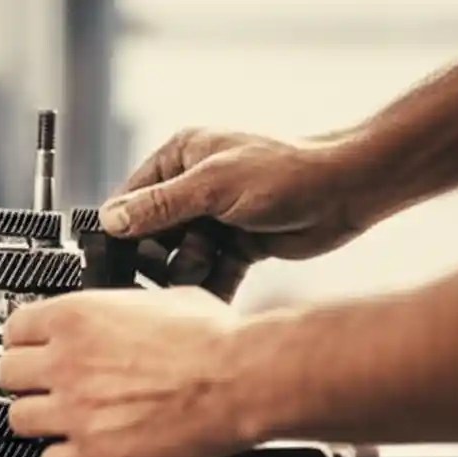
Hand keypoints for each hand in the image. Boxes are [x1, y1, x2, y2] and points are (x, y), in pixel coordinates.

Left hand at [0, 287, 256, 456]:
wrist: (241, 378)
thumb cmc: (215, 339)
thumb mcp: (158, 299)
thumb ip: (119, 311)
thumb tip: (117, 315)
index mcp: (77, 318)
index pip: (15, 329)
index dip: (25, 342)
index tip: (34, 351)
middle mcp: (66, 362)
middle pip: (7, 374)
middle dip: (27, 382)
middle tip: (49, 388)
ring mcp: (75, 410)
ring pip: (18, 420)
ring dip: (40, 422)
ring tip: (65, 422)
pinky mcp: (94, 454)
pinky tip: (80, 455)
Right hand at [100, 128, 367, 298]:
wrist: (347, 193)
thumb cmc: (284, 174)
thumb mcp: (212, 186)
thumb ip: (159, 206)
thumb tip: (110, 221)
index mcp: (180, 158)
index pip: (131, 199)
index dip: (126, 230)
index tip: (127, 257)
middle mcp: (193, 188)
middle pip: (153, 236)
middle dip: (164, 254)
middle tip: (184, 255)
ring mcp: (214, 219)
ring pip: (180, 259)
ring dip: (191, 269)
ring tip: (211, 261)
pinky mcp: (236, 247)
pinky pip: (210, 275)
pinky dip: (212, 287)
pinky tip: (214, 297)